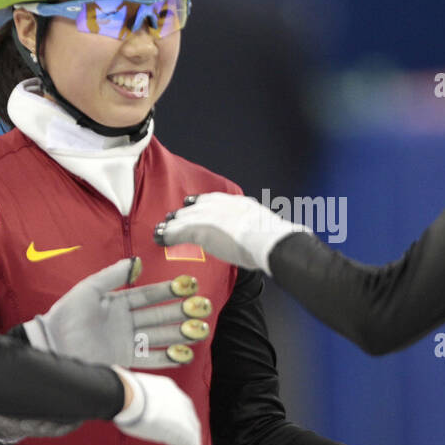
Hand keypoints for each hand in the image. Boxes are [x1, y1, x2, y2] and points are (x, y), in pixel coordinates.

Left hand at [24, 256, 211, 367]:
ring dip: (180, 334)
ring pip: (159, 337)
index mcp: (116, 304)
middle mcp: (124, 323)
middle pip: (159, 316)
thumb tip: (138, 262)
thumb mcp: (89, 289)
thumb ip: (113, 275)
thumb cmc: (66, 317)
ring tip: (200, 330)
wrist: (52, 347)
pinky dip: (168, 357)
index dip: (169, 291)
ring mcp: (126, 343)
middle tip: (202, 308)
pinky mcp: (124, 362)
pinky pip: (151, 359)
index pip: (148, 295)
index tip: (189, 285)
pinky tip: (184, 354)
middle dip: (181, 312)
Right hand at [110, 366, 202, 444]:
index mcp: (165, 388)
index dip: (176, 418)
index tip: (170, 429)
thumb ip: (131, 401)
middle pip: (188, 419)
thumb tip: (115, 403)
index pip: (175, 405)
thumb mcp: (127, 394)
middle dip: (187, 434)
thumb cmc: (119, 394)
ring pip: (192, 436)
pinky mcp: (184, 431)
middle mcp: (178, 399)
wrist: (125, 395)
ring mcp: (183, 415)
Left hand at [154, 193, 309, 274]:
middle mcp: (226, 205)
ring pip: (187, 216)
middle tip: (173, 216)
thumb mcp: (275, 234)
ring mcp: (213, 215)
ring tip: (162, 228)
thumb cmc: (281, 244)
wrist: (273, 243)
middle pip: (200, 205)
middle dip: (186, 212)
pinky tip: (159, 237)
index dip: (204, 204)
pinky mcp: (201, 227)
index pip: (218, 200)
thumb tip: (285, 242)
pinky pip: (178, 229)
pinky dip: (167, 233)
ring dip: (173, 223)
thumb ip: (269, 235)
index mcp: (243, 205)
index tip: (195, 206)